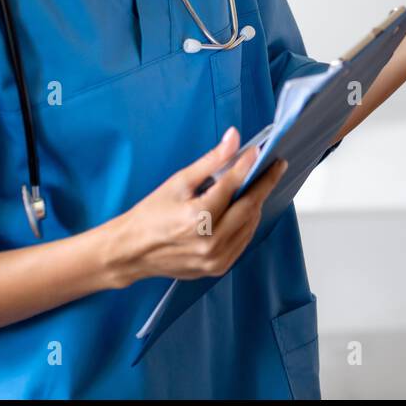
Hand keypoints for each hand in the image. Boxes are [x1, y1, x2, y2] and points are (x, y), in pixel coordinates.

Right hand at [107, 126, 288, 285]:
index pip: (234, 185)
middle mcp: (209, 242)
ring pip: (250, 225)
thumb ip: (211, 161)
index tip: (260, 152)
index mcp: (197, 218)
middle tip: (274, 167)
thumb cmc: (150, 215)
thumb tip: (234, 139)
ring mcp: (215, 258)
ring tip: (257, 185)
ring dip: (256, 203)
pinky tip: (244, 208)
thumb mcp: (178, 182)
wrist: (130, 251)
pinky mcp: (217, 267)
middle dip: (264, 184)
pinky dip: (247, 223)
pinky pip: (243, 241)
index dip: (249, 165)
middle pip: (249, 207)